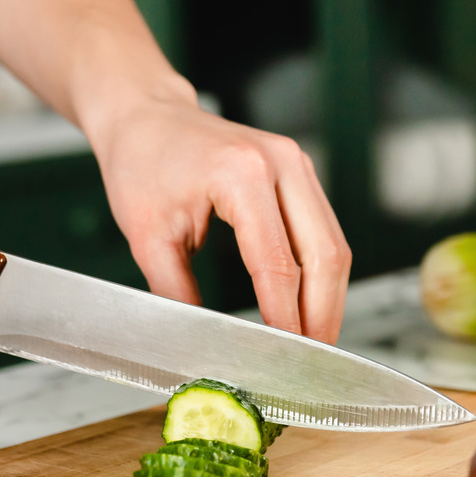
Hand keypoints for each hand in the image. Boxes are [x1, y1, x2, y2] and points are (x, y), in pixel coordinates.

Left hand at [85, 84, 351, 344]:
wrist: (146, 115)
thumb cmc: (141, 163)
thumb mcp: (147, 236)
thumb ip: (176, 292)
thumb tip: (204, 344)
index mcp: (241, 174)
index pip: (277, 263)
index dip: (285, 317)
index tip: (283, 357)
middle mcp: (281, 163)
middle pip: (324, 256)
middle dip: (321, 316)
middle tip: (309, 361)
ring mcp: (297, 164)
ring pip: (334, 245)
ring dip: (329, 298)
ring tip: (313, 341)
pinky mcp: (301, 172)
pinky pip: (325, 231)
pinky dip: (321, 274)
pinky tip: (310, 305)